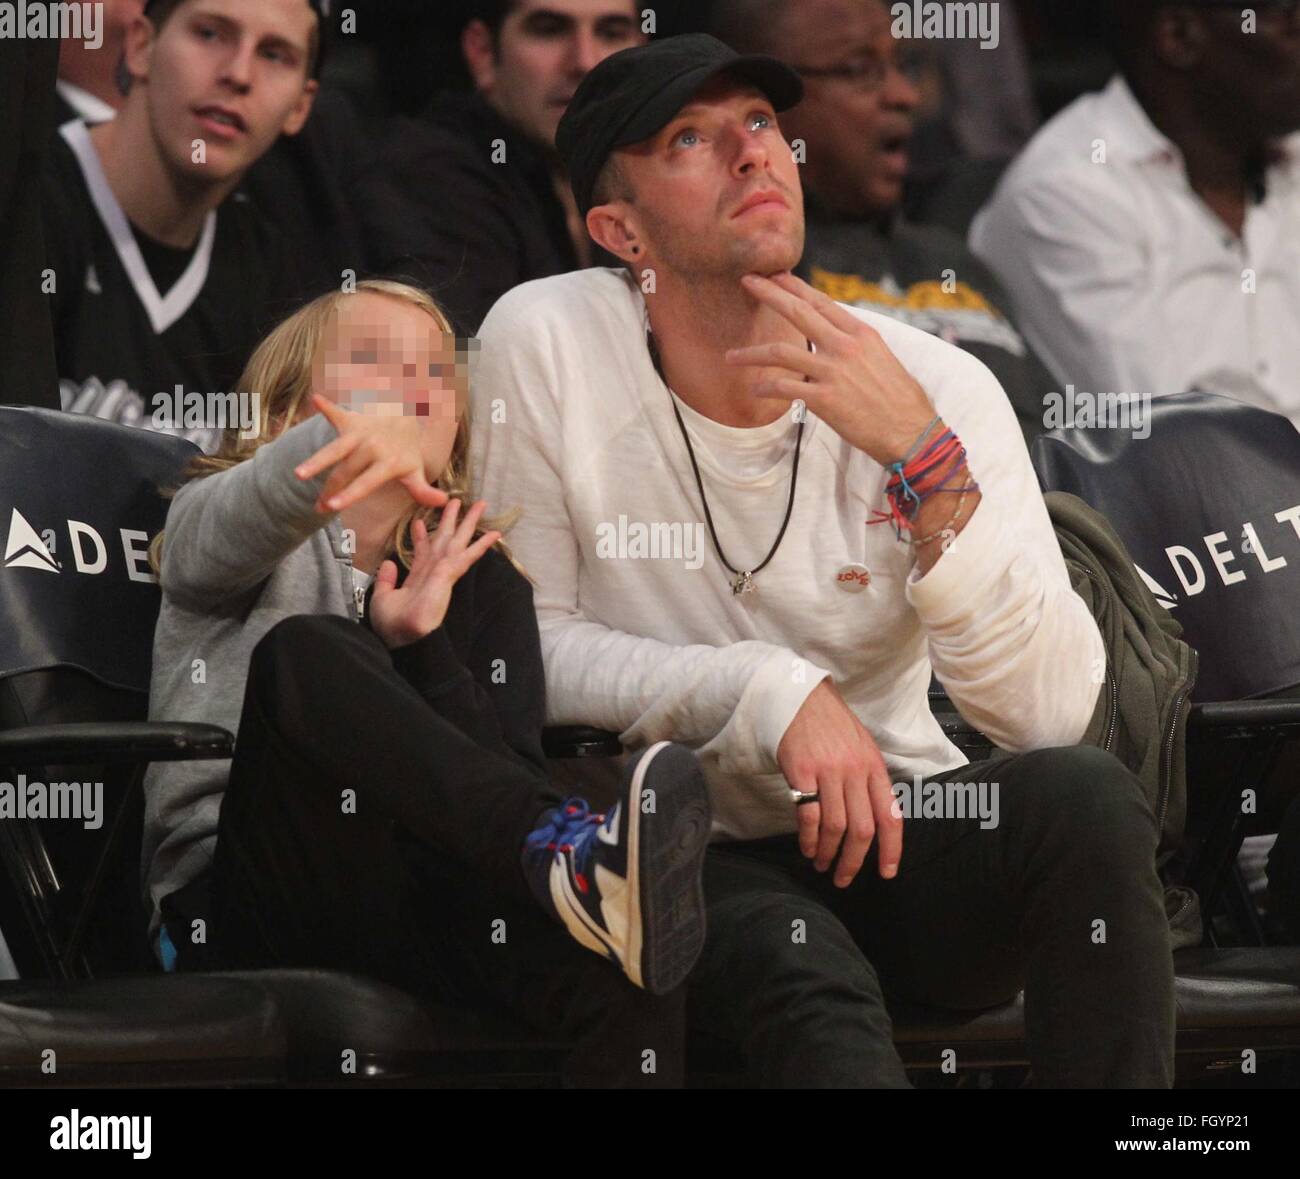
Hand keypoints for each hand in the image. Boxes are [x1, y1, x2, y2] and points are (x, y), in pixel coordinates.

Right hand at [294, 394, 449, 513]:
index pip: (366, 482)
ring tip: (299, 474)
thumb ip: (423, 489)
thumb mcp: (415, 470)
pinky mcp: (351, 418)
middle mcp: (373, 448)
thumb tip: (444, 502)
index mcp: (388, 463)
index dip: (349, 494)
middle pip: (346, 472)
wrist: (406, 415)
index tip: (333, 506)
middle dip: (330, 490)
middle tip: (317, 508)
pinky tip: (317, 399)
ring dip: (317, 460)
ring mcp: (361, 433)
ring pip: (335, 449)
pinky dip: (328, 406)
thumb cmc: (405, 451)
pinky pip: (338, 412)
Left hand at [368, 499, 501, 648]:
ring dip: (470, 524)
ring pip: (459, 542)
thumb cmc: (391, 625)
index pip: (422, 551)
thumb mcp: (383, 597)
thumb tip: (388, 563)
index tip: (419, 521)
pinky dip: (481, 545)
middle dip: (452, 520)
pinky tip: (495, 534)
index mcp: (418, 577)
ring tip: (480, 505)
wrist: (401, 638)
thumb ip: (387, 580)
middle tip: (458, 500)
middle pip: (445, 540)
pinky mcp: (449, 576)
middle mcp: (433, 572)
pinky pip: (467, 556)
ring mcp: (443, 574)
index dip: (420, 535)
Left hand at [726, 272, 938, 466]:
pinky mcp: (823, 399)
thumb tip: (837, 339)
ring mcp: (832, 371)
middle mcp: (845, 346)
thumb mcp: (882, 359)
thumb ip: (856, 345)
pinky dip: (766, 387)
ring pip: (781, 353)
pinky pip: (784, 388)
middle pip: (799, 313)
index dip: (796, 287)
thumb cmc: (900, 400)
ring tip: (731, 356)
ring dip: (752, 353)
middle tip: (747, 282)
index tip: (776, 275)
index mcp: (861, 333)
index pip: (822, 302)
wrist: (910, 431)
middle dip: (769, 294)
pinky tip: (755, 388)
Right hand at [777, 679, 901, 886]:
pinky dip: (809, 838)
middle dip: (854, 861)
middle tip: (844, 879)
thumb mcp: (861, 747)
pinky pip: (808, 815)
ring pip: (835, 827)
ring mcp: (828, 771)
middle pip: (862, 829)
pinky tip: (807, 847)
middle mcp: (855, 771)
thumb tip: (875, 819)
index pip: (890, 816)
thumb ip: (869, 780)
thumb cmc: (831, 724)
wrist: (799, 697)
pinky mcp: (802, 772)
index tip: (887, 872)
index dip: (891, 850)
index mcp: (874, 767)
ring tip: (822, 864)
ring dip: (829, 853)